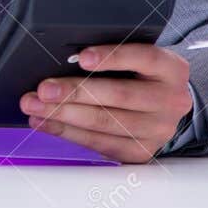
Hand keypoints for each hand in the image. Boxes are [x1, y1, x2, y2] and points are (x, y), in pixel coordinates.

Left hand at [19, 43, 192, 162]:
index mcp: (171, 69)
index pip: (144, 57)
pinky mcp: (141, 151)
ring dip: (63, 115)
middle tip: (43, 89)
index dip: (112, 57)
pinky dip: (68, 133)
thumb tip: (64, 59)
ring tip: (35, 107)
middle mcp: (171, 101)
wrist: (165, 107)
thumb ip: (112, 56)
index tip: (81, 57)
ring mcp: (158, 129)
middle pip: (118, 95)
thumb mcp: (138, 59)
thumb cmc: (142, 76)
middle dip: (74, 92)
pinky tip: (47, 123)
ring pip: (105, 122)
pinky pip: (100, 143)